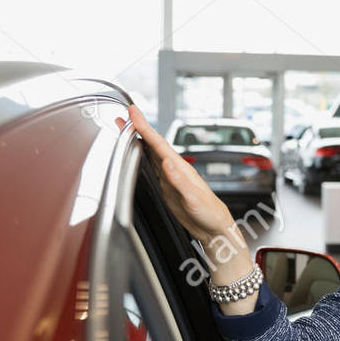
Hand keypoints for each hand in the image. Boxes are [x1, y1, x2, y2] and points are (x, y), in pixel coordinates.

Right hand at [118, 104, 235, 245]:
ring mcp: (170, 177)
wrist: (214, 227)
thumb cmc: (210, 213)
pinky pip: (152, 166)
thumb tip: (167, 163)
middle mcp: (175, 169)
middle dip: (138, 128)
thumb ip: (180, 181)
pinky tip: (139, 153)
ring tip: (127, 129)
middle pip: (153, 144)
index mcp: (181, 168)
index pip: (159, 144)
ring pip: (151, 153)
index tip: (133, 113)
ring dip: (139, 140)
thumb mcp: (194, 198)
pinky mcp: (167, 186)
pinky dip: (143, 156)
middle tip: (125, 115)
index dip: (145, 127)